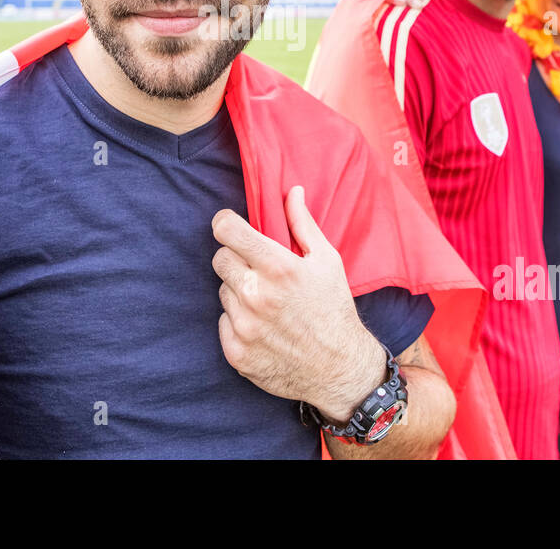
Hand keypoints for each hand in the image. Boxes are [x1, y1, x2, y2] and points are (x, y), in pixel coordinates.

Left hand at [211, 185, 385, 423]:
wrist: (339, 369)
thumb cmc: (335, 309)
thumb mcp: (327, 261)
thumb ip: (303, 224)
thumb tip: (292, 191)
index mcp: (278, 268)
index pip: (226, 231)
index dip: (225, 224)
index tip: (230, 227)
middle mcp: (256, 296)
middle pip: (219, 259)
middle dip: (235, 258)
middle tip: (258, 270)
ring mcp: (244, 326)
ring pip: (223, 291)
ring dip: (239, 292)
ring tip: (268, 302)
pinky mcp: (236, 352)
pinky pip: (223, 322)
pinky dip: (238, 322)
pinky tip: (263, 326)